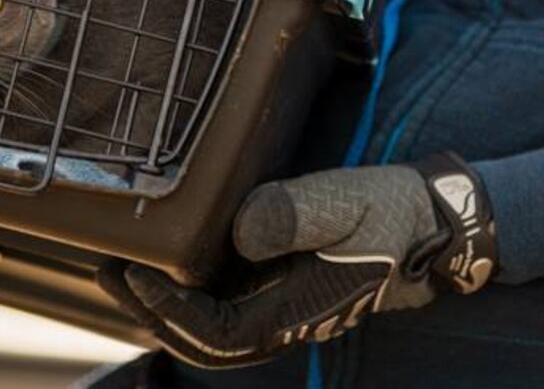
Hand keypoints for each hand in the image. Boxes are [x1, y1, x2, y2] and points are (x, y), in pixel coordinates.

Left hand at [99, 152, 495, 367]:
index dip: (167, 310)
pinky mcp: (284, 283)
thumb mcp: (349, 203)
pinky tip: (170, 256)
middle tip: (107, 269)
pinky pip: (226, 299)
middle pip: (201, 340)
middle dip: (150, 310)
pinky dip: (190, 286)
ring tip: (122, 264)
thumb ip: (297, 215)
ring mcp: (282, 303)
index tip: (134, 273)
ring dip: (164, 301)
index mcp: (296, 311)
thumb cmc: (394, 212)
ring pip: (210, 323)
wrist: (436, 218)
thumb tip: (241, 230)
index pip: (215, 335)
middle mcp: (284, 317)